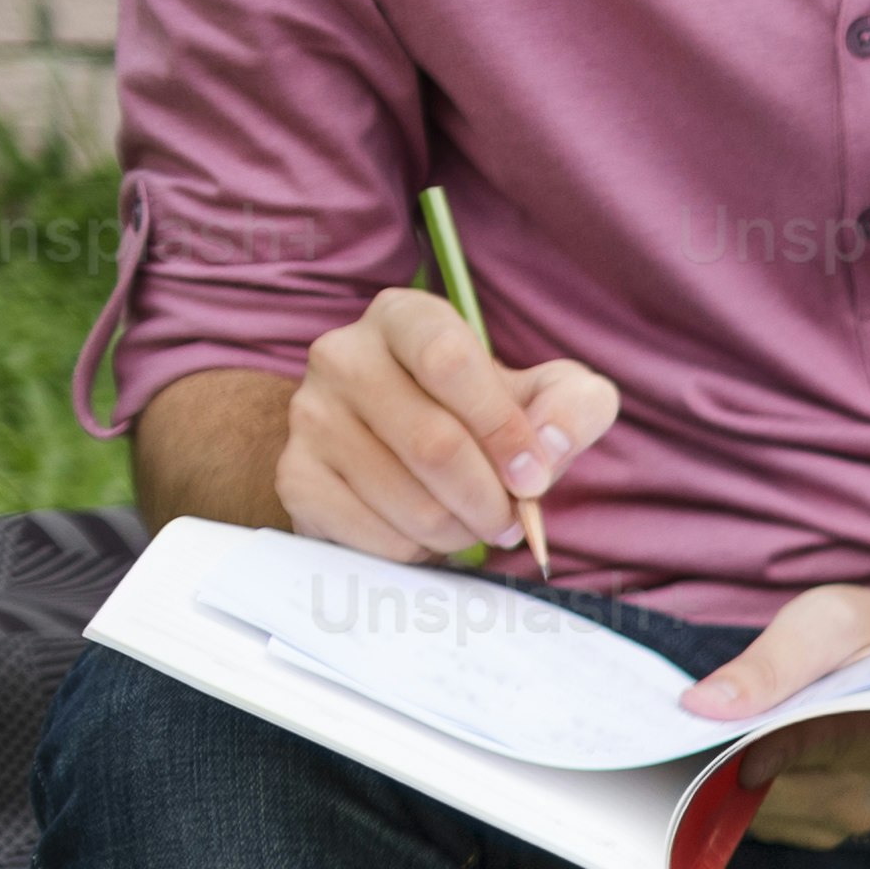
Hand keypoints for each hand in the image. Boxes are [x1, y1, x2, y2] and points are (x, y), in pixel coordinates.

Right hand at [277, 285, 618, 567]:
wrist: (406, 454)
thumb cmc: (486, 417)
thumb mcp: (549, 397)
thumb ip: (574, 407)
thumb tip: (550, 447)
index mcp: (404, 318)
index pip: (448, 360)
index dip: (502, 429)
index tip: (534, 477)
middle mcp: (343, 355)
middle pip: (433, 444)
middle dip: (491, 500)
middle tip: (511, 519)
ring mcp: (310, 415)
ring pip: (409, 500)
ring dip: (461, 530)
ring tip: (471, 522)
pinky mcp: (295, 476)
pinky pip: (376, 535)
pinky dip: (420, 550)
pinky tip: (425, 531)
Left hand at [679, 564, 869, 848]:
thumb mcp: (830, 620)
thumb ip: (768, 664)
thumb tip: (700, 705)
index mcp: (859, 739)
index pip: (766, 762)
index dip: (714, 749)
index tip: (689, 728)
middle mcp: (856, 796)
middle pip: (747, 795)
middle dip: (716, 759)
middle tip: (711, 719)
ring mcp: (846, 821)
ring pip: (750, 813)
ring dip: (728, 777)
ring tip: (738, 731)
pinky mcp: (832, 831)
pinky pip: (766, 820)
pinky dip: (748, 790)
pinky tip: (755, 755)